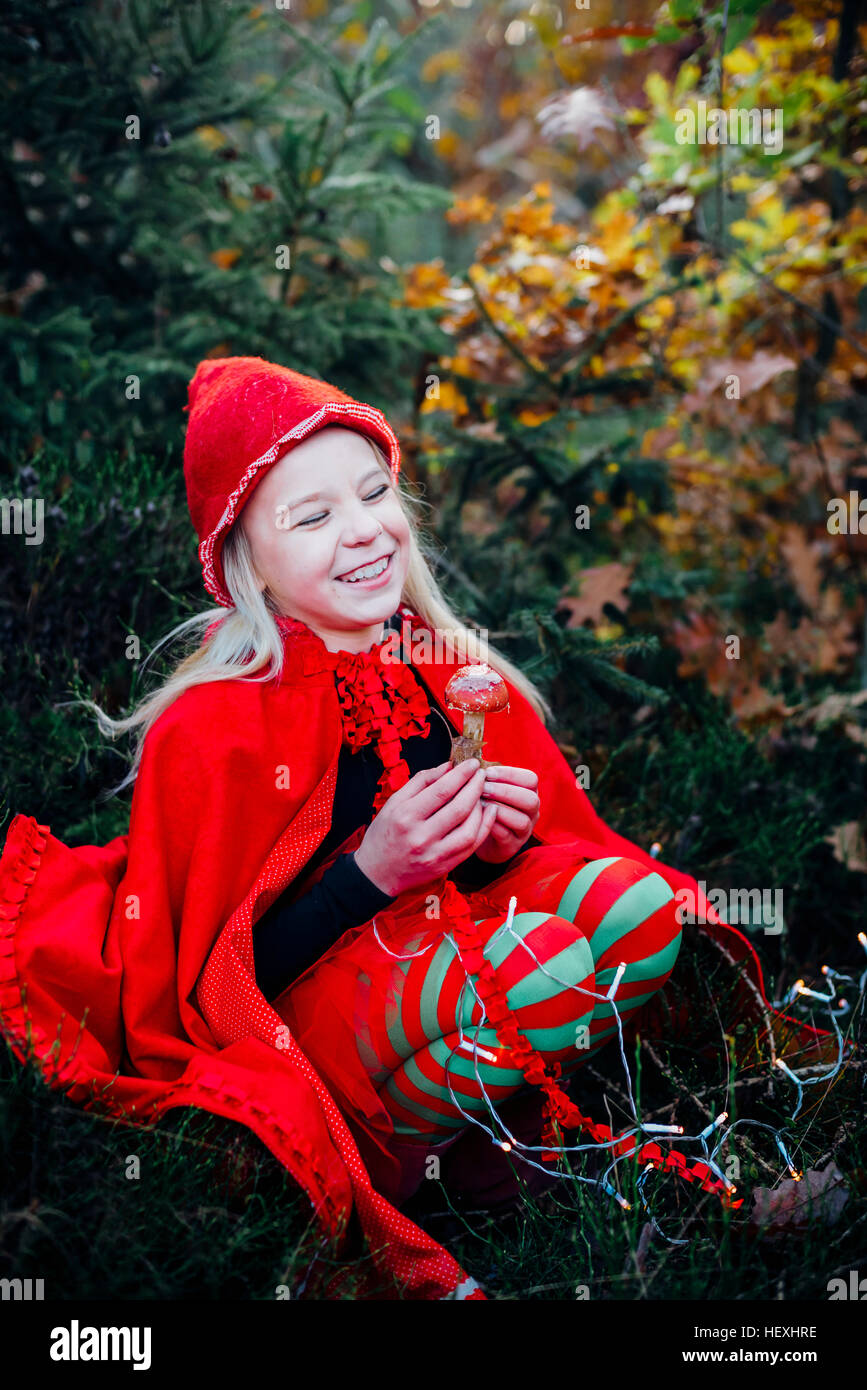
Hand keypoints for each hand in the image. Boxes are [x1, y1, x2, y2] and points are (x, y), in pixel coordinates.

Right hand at [354, 758, 498, 896]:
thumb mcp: (394, 802)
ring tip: (482, 793)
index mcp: (405, 816)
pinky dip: (484, 827)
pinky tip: (489, 813)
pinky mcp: (444, 866)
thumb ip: (421, 781)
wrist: (377, 872)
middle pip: (458, 808)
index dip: (461, 774)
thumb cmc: (384, 833)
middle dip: (475, 787)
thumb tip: (448, 766)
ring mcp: (434, 854)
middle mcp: (420, 836)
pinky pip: (471, 846)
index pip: (441, 790)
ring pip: (469, 829)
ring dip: (481, 808)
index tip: (472, 763)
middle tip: (481, 774)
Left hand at [473, 765, 539, 863]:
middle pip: (531, 799)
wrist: (479, 834)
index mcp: (528, 791)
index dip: (510, 774)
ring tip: (479, 803)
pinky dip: (492, 826)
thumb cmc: (484, 805)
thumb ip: (486, 776)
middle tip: (483, 789)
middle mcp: (532, 811)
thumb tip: (470, 761)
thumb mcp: (488, 788)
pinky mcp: (512, 846)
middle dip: (505, 792)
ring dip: (499, 809)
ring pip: (521, 820)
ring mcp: (525, 830)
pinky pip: (506, 836)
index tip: (487, 772)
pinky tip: (478, 818)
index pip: (530, 779)